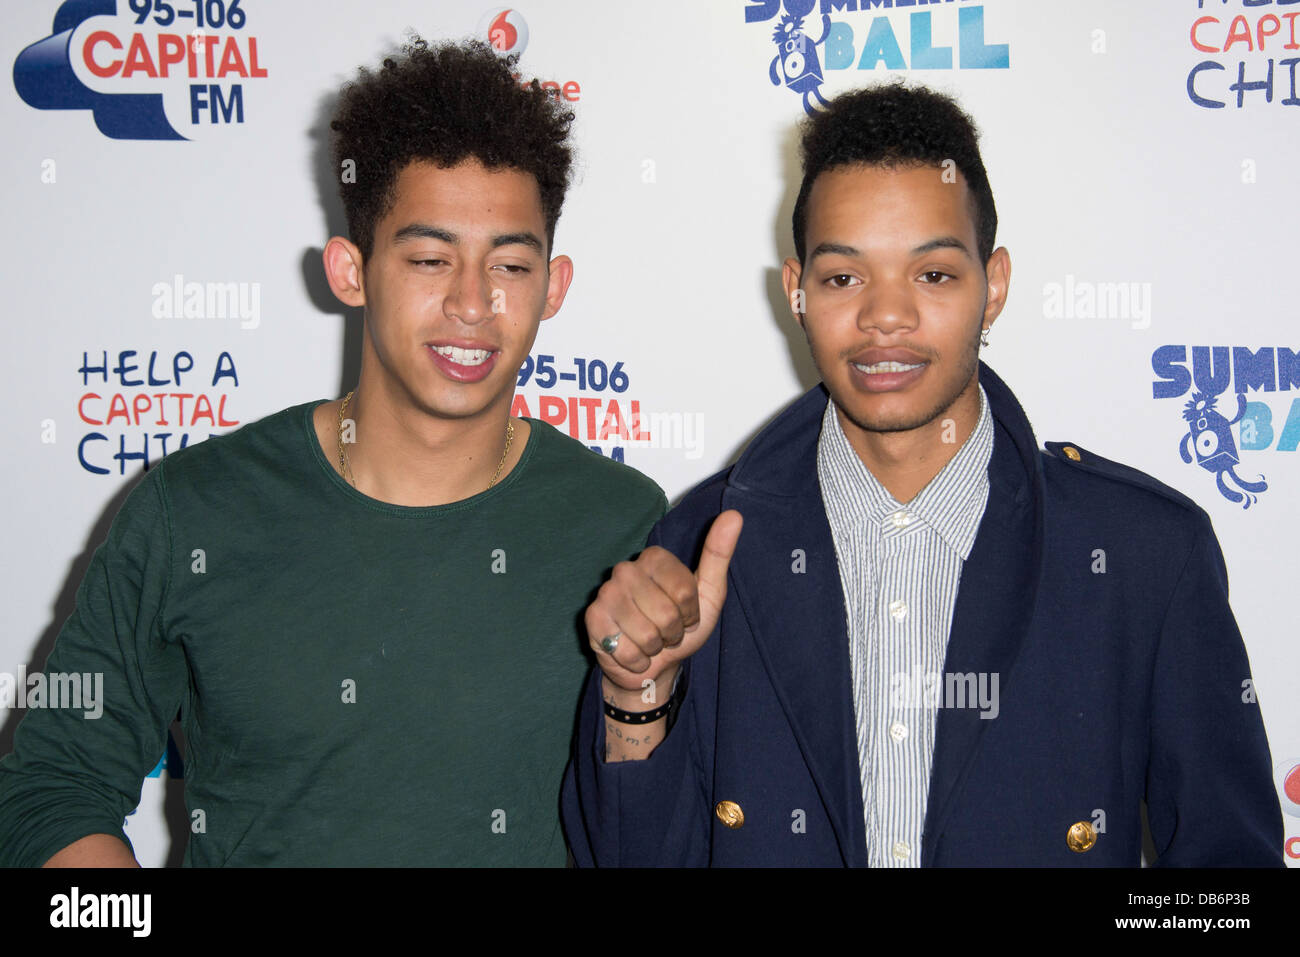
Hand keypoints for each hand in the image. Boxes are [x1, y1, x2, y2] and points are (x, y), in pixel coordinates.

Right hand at [588, 510, 742, 693]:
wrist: (652, 663)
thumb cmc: (681, 627)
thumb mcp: (709, 593)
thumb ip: (718, 554)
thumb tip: (734, 515)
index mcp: (655, 558)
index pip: (684, 591)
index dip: (690, 614)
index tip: (686, 616)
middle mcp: (626, 570)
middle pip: (666, 613)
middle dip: (672, 633)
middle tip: (666, 632)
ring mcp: (606, 594)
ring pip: (647, 634)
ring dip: (655, 648)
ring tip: (650, 641)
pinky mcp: (592, 620)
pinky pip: (628, 651)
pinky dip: (638, 661)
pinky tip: (632, 651)